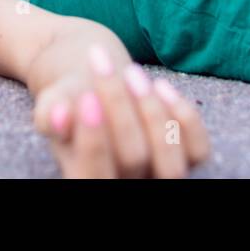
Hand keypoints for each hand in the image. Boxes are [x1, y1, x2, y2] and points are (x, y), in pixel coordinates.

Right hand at [33, 45, 210, 177]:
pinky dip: (184, 118)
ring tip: (131, 71)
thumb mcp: (53, 105)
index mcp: (86, 181)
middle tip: (102, 64)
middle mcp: (127, 185)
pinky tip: (161, 85)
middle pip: (132, 159)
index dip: (92, 140)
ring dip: (153, 112)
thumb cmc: (71, 101)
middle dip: (119, 107)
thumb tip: (59, 116)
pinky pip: (198, 151)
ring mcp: (160, 176)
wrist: (97, 90)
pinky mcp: (187, 160)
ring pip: (170, 164)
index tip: (86, 97)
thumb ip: (51, 114)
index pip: (92, 175)